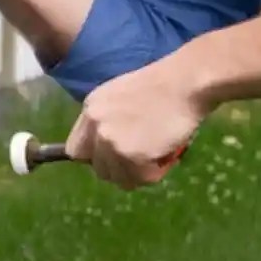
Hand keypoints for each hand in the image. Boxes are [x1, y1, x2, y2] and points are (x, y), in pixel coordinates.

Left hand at [65, 56, 211, 189]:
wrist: (185, 82)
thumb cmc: (162, 86)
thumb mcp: (119, 97)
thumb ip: (106, 121)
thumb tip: (106, 148)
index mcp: (90, 109)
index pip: (75, 151)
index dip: (96, 158)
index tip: (114, 156)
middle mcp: (95, 126)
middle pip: (97, 169)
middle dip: (119, 168)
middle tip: (141, 158)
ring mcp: (110, 141)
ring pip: (118, 178)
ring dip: (139, 172)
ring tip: (158, 154)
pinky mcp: (131, 155)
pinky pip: (141, 179)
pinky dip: (156, 172)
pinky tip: (166, 155)